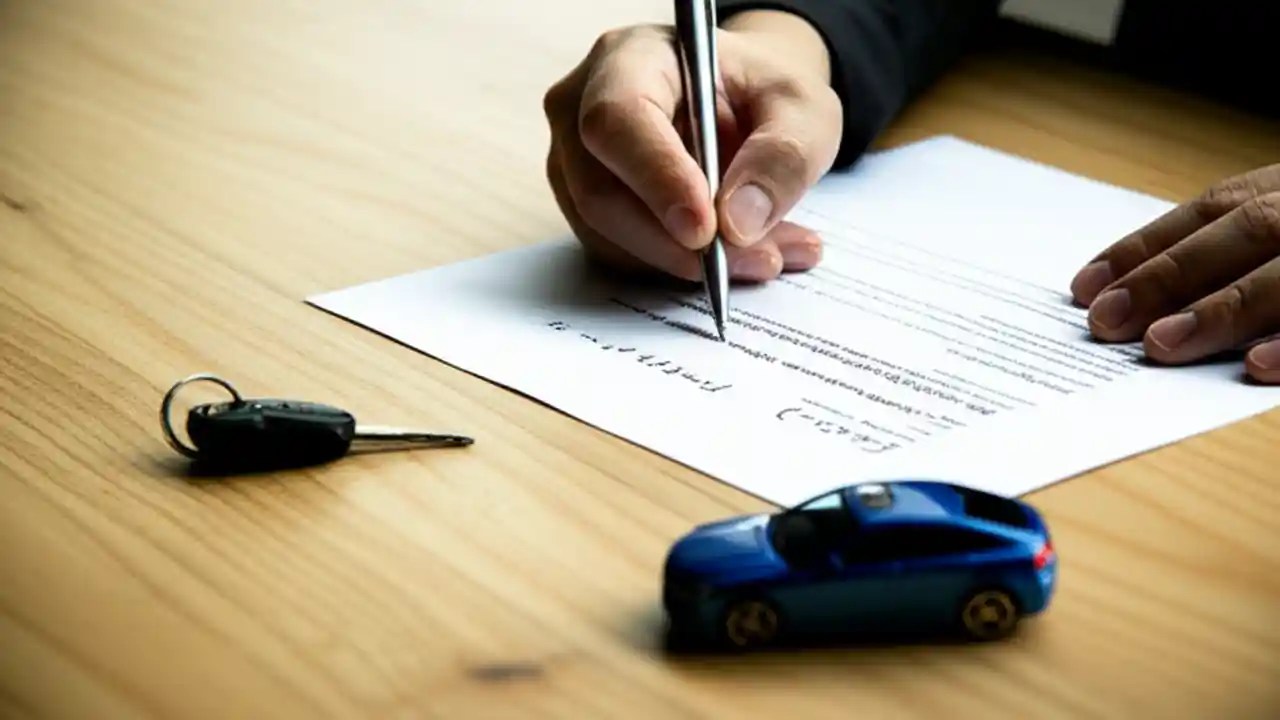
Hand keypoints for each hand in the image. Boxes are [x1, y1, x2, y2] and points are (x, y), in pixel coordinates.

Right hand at [542, 11, 841, 282]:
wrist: (744, 105)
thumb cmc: (763, 93)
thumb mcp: (803, 109)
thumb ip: (782, 157)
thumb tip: (737, 223)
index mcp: (632, 57)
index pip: (618, 119)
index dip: (657, 178)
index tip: (706, 229)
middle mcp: (582, 107)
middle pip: (599, 191)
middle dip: (676, 242)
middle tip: (755, 259)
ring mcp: (574, 163)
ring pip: (608, 235)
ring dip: (687, 262)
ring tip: (767, 256)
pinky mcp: (587, 211)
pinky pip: (620, 255)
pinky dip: (680, 269)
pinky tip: (741, 258)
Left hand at [1070, 164, 1279, 381]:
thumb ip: (1231, 248)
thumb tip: (1132, 297)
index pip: (1214, 210)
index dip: (1147, 246)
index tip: (1085, 286)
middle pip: (1248, 231)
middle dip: (1169, 275)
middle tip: (1105, 321)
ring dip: (1220, 310)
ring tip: (1160, 345)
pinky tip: (1254, 368)